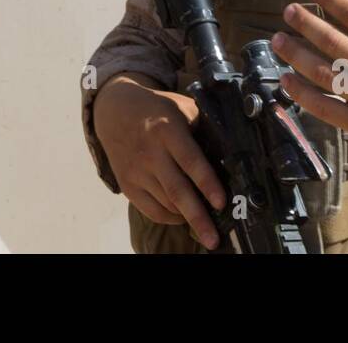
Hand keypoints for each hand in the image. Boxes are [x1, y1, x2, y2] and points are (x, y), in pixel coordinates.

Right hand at [92, 74, 225, 249]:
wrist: (115, 110)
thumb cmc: (158, 110)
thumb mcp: (182, 107)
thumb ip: (203, 127)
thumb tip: (231, 154)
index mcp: (168, 130)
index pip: (190, 160)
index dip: (207, 183)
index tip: (221, 203)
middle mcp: (150, 153)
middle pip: (177, 191)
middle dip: (198, 217)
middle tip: (214, 240)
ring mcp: (136, 171)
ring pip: (166, 204)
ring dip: (187, 217)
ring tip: (205, 225)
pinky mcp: (127, 184)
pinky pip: (151, 211)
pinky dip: (170, 217)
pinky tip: (182, 216)